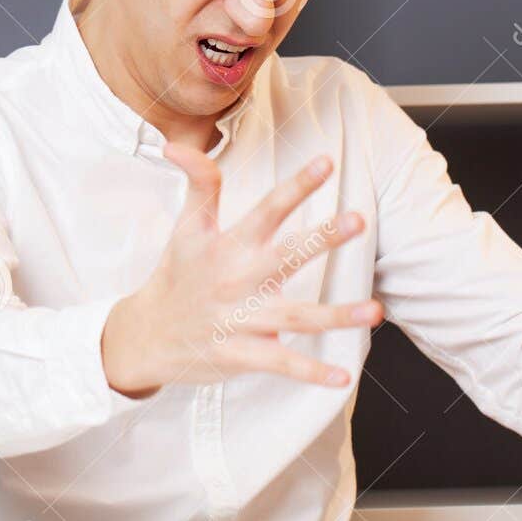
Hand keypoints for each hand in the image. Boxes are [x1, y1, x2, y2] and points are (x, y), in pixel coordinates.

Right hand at [100, 145, 381, 397]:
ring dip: (336, 316)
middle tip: (359, 220)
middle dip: (322, 239)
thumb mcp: (185, 228)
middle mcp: (237, 280)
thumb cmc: (176, 277)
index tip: (327, 163)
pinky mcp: (241, 355)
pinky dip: (311, 373)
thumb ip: (198, 184)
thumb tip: (177, 143)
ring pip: (295, 317)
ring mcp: (240, 319)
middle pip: (286, 256)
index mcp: (227, 246)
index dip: (296, 186)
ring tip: (376, 311)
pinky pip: (281, 364)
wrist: (145, 336)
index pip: (266, 209)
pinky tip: (342, 378)